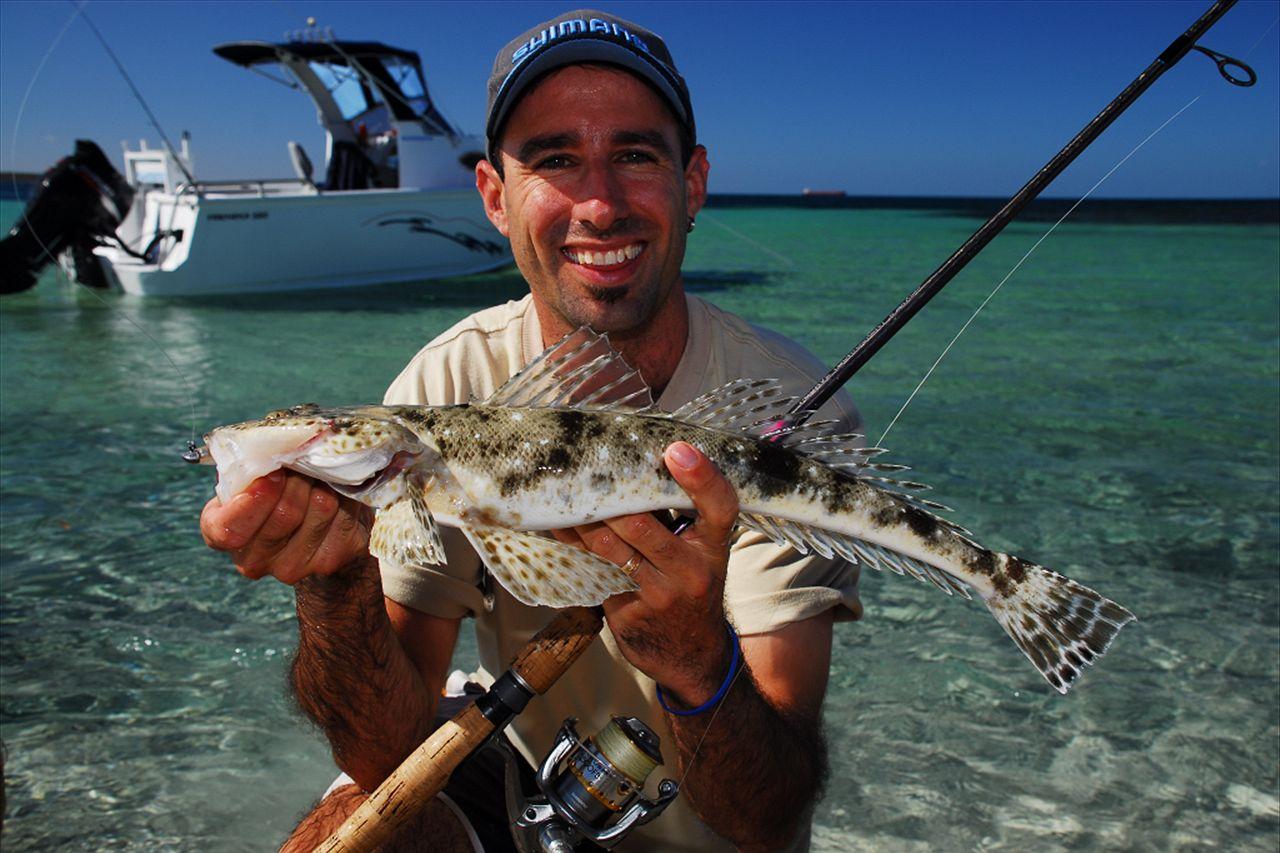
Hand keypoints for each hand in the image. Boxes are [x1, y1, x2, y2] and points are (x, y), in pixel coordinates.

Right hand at [200, 469, 372, 584]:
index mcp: (225, 532)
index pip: (228, 529)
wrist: (314, 523)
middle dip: (299, 478)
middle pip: (285, 515)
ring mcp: (295, 566)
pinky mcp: (332, 559)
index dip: (254, 500)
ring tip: (320, 472)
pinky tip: (338, 490)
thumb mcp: (254, 473)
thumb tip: (281, 445)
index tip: (274, 473)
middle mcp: (255, 559)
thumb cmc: (276, 489)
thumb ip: (256, 464)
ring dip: (325, 481)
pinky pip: (346, 515)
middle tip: (304, 459)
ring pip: (321, 508)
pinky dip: (346, 493)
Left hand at [551, 441, 738, 703]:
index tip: (676, 448)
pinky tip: (557, 526)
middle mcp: (691, 570)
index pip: (719, 506)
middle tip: (584, 469)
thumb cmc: (692, 588)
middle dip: (608, 498)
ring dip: (582, 518)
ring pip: (608, 545)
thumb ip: (680, 517)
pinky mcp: (628, 613)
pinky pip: (592, 569)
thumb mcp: (702, 554)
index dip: (701, 476)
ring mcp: (658, 595)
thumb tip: (635, 465)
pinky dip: (572, 544)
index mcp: (714, 547)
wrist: (693, 657)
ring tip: (562, 492)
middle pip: (641, 524)